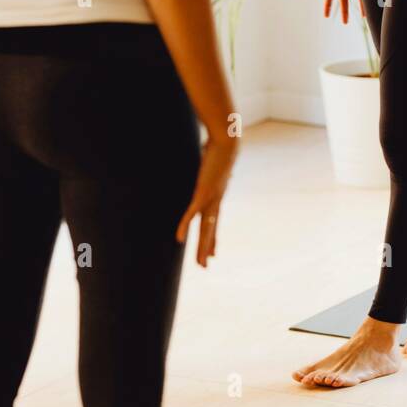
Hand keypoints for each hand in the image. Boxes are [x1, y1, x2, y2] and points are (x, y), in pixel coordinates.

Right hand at [175, 136, 237, 265]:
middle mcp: (216, 200)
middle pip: (210, 229)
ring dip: (201, 246)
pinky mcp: (203, 192)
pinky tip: (179, 239)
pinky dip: (184, 226)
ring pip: (205, 228)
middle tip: (206, 265)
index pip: (214, 221)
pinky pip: (191, 214)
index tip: (213, 252)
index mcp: (217, 195)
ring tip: (200, 263)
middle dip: (207, 247)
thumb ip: (210, 166)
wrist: (227, 141)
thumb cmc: (219, 147)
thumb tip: (208, 158)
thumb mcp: (213, 161)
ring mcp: (210, 198)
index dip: (213, 237)